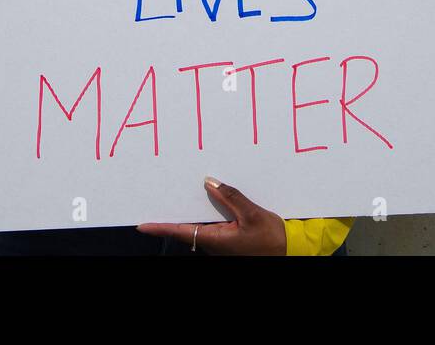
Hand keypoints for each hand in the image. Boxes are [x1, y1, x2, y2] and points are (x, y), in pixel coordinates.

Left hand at [135, 177, 287, 254]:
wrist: (291, 251)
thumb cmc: (272, 238)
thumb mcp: (252, 214)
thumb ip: (231, 197)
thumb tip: (210, 182)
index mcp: (216, 240)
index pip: (181, 232)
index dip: (161, 227)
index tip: (143, 225)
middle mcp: (214, 244)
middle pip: (188, 228)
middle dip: (173, 215)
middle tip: (158, 197)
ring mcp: (222, 243)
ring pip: (200, 225)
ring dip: (191, 212)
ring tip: (180, 191)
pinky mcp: (230, 240)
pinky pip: (213, 225)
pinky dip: (207, 212)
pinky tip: (209, 198)